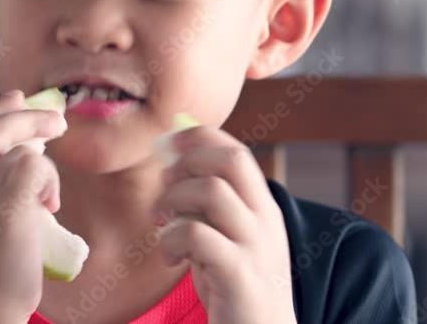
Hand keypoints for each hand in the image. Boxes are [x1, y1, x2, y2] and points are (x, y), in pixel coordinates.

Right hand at [0, 90, 66, 323]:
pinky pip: (35, 165)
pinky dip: (49, 180)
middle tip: (57, 121)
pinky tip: (50, 205)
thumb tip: (15, 129)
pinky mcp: (4, 203)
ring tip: (47, 197)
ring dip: (44, 166)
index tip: (18, 99)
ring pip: (20, 148)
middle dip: (28, 116)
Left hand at [153, 125, 296, 323]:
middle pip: (232, 160)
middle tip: (165, 188)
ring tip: (161, 224)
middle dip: (187, 162)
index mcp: (262, 208)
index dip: (199, 139)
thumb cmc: (234, 288)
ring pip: (211, 191)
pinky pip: (197, 234)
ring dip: (173, 200)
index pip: (237, 151)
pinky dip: (171, 239)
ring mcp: (256, 246)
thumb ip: (207, 206)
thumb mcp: (225, 238)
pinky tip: (169, 257)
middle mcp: (265, 220)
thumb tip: (171, 164)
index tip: (168, 145)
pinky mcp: (239, 273)